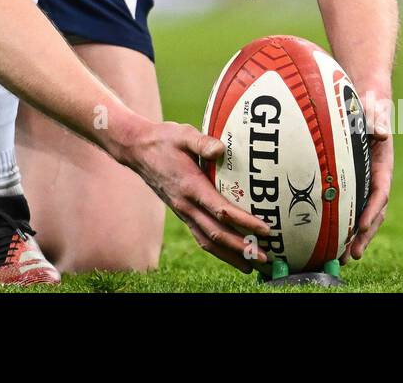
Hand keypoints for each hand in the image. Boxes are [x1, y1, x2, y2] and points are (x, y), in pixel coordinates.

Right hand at [113, 119, 272, 272]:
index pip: (220, 211)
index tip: (265, 230)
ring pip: (207, 240)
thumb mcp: (183, 134)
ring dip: (230, 255)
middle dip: (242, 248)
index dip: (244, 222)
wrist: (137, 149)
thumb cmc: (164, 140)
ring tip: (252, 266)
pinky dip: (217, 249)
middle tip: (265, 259)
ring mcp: (182, 211)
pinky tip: (230, 254)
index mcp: (190, 186)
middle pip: (216, 233)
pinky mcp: (181, 212)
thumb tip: (221, 149)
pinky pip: (200, 236)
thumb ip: (202, 142)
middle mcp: (185, 204)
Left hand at [341, 88, 392, 263]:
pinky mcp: (349, 179)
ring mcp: (363, 179)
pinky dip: (341, 220)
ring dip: (353, 235)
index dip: (373, 210)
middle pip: (373, 210)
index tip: (362, 227)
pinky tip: (327, 236)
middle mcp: (374, 175)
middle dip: (364, 234)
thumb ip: (378, 117)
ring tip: (342, 257)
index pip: (381, 190)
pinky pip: (347, 203)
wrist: (364, 96)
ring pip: (360, 211)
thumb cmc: (368, 100)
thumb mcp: (374, 105)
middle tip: (351, 255)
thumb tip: (380, 131)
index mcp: (383, 161)